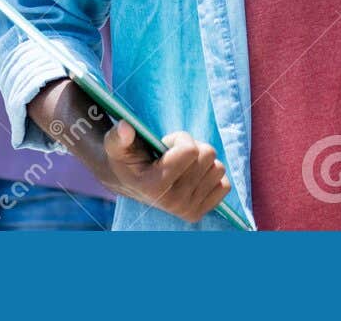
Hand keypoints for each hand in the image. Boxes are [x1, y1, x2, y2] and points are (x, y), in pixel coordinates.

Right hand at [97, 121, 230, 223]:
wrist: (127, 183)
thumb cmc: (125, 159)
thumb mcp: (116, 145)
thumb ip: (119, 136)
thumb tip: (126, 128)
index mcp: (155, 185)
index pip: (191, 150)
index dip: (180, 138)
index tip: (165, 144)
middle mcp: (173, 202)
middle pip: (208, 155)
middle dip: (192, 147)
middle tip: (173, 154)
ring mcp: (187, 210)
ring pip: (218, 168)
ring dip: (202, 161)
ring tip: (182, 164)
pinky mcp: (198, 213)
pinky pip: (224, 185)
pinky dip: (211, 176)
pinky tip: (192, 176)